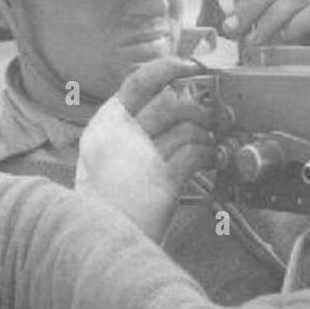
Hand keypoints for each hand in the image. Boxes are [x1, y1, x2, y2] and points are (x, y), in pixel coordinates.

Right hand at [113, 57, 216, 190]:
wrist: (99, 241)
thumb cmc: (106, 199)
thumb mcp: (103, 154)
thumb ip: (128, 128)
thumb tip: (169, 100)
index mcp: (105, 125)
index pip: (138, 81)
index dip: (168, 68)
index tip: (189, 67)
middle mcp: (120, 136)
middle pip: (170, 102)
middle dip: (198, 108)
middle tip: (210, 116)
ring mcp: (140, 157)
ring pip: (187, 127)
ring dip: (206, 133)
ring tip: (209, 142)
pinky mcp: (161, 180)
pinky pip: (195, 153)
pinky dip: (208, 153)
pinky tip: (209, 159)